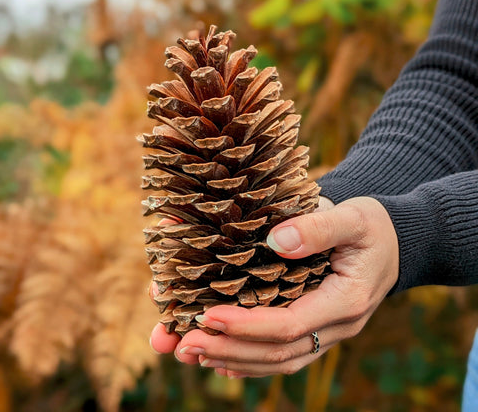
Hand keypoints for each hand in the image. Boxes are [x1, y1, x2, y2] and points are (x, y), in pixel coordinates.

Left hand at [150, 196, 398, 377]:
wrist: (393, 242)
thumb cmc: (372, 226)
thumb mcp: (353, 217)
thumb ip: (318, 227)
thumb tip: (276, 240)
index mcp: (345, 301)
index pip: (289, 325)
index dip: (245, 325)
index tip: (206, 315)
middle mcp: (337, 326)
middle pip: (278, 351)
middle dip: (228, 349)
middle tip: (183, 343)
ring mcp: (328, 331)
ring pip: (278, 359)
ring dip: (233, 359)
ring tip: (190, 352)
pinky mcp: (317, 327)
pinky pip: (284, 352)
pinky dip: (251, 360)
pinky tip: (222, 359)